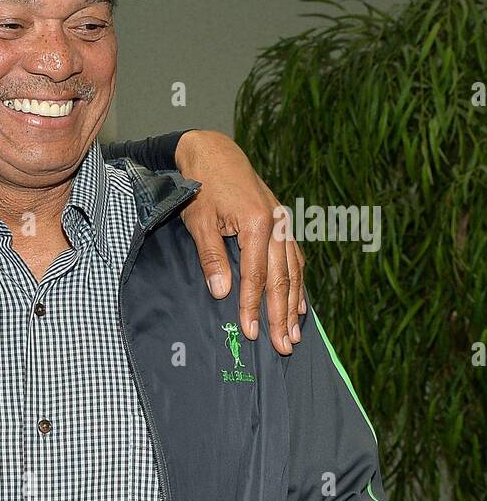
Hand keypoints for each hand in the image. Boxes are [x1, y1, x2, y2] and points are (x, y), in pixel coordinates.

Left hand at [176, 131, 305, 356]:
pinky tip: (299, 305)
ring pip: (294, 272)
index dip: (253, 306)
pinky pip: (295, 259)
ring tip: (294, 334)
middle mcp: (278, 225)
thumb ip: (212, 258)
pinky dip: (298, 283)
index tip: (252, 332)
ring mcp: (284, 224)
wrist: (215, 153)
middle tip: (283, 347)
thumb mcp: (199, 222)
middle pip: (282, 279)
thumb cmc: (202, 187)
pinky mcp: (282, 224)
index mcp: (258, 224)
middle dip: (282, 316)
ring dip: (294, 305)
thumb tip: (223, 292)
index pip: (256, 276)